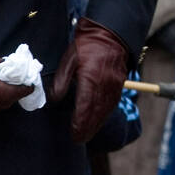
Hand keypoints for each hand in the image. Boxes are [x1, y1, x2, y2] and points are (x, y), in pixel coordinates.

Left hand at [50, 18, 130, 142]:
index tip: (74, 132)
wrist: (110, 34)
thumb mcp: (69, 59)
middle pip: (96, 112)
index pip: (85, 106)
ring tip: (87, 135)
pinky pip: (112, 104)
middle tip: (78, 140)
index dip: (80, 121)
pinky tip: (98, 121)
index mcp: (91, 78)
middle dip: (87, 128)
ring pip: (106, 110)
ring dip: (96, 125)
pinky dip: (105, 115)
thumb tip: (55, 98)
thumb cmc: (86, 45)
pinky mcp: (119, 85)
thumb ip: (62, 80)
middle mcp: (105, 85)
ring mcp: (114, 86)